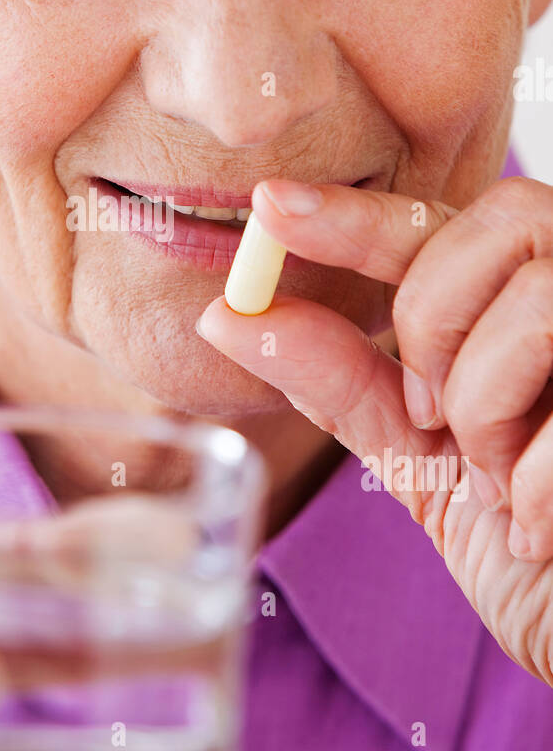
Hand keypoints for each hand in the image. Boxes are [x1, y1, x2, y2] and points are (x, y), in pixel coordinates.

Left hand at [197, 175, 552, 687]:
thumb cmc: (526, 543)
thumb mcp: (416, 456)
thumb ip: (341, 380)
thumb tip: (229, 315)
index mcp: (532, 299)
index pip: (439, 222)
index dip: (354, 212)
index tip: (270, 207)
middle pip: (503, 219)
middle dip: (435, 319)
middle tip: (430, 415)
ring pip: (539, 298)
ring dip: (486, 406)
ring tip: (499, 480)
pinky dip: (533, 486)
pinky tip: (540, 531)